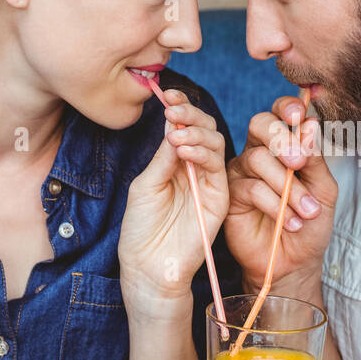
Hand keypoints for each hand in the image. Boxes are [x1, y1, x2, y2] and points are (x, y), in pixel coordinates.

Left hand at [119, 88, 228, 298]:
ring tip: (175, 136)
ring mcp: (210, 183)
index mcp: (177, 161)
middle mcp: (196, 168)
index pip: (186, 126)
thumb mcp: (146, 184)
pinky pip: (219, 167)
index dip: (180, 107)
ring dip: (196, 132)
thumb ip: (163, 156)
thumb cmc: (141, 228)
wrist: (148, 265)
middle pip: (206, 128)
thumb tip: (174, 121)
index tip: (167, 94)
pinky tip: (183, 150)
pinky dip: (202, 153)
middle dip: (190, 114)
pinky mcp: (219, 199)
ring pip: (215, 143)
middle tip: (173, 111)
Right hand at [225, 95, 336, 292]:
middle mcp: (260, 151)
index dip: (288, 107)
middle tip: (299, 162)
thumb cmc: (311, 223)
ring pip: (258, 158)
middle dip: (282, 139)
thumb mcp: (324, 190)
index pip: (281, 113)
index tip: (300, 113)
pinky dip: (276, 205)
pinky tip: (292, 223)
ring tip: (307, 211)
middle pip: (260, 124)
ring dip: (287, 186)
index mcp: (285, 144)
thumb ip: (316, 159)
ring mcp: (242, 172)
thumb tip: (309, 125)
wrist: (295, 261)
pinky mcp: (231, 195)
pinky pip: (251, 188)